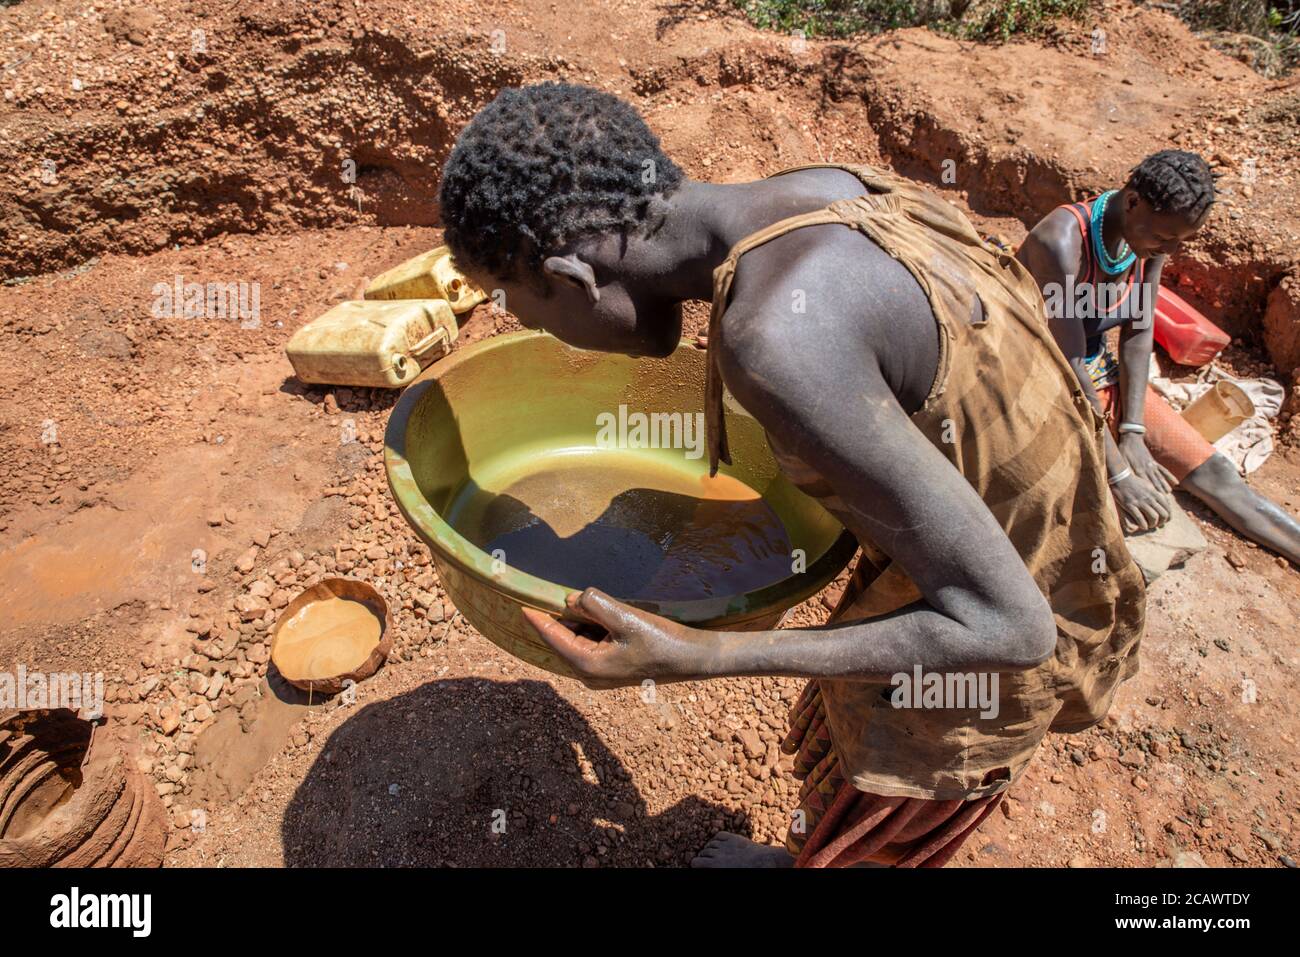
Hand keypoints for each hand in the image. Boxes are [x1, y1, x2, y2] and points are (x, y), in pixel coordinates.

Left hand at [521, 588, 710, 688]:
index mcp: (587, 665)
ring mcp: (600, 672)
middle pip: (564, 638)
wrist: (693, 659)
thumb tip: (571, 599)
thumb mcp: (626, 618)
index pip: (552, 637)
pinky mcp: (611, 667)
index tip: (520, 601)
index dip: (536, 618)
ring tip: (594, 604)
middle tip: (562, 593)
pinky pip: (592, 642)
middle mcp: (588, 673)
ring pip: (578, 638)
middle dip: (563, 615)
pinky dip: (593, 626)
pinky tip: (607, 614)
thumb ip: (594, 605)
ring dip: (582, 619)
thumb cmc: (662, 641)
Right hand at [1111, 471, 1171, 532]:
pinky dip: (1143, 525)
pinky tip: (1142, 526)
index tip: (1164, 520)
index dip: (1168, 517)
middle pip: (1163, 514)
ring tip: (1149, 526)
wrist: (1120, 478)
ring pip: (1153, 518)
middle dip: (1161, 522)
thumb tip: (1163, 501)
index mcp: (1155, 494)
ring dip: (1152, 524)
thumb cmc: (1134, 482)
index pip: (1168, 508)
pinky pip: (1140, 519)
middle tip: (1156, 524)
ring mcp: (1140, 502)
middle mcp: (1150, 498)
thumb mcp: (1149, 486)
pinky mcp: (1130, 506)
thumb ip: (1157, 494)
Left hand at [1119, 432, 1175, 494]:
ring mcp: (1152, 465)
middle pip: (1155, 481)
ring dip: (1164, 485)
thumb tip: (1127, 479)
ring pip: (1160, 477)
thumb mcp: (1122, 460)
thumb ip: (1126, 469)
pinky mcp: (1154, 462)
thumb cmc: (1124, 450)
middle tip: (1164, 500)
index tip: (1154, 498)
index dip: (1150, 490)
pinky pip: (1163, 470)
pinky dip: (1169, 477)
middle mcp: (1147, 468)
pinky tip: (1175, 483)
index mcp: (1139, 469)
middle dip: (1159, 491)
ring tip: (1168, 493)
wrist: (1132, 438)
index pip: (1146, 483)